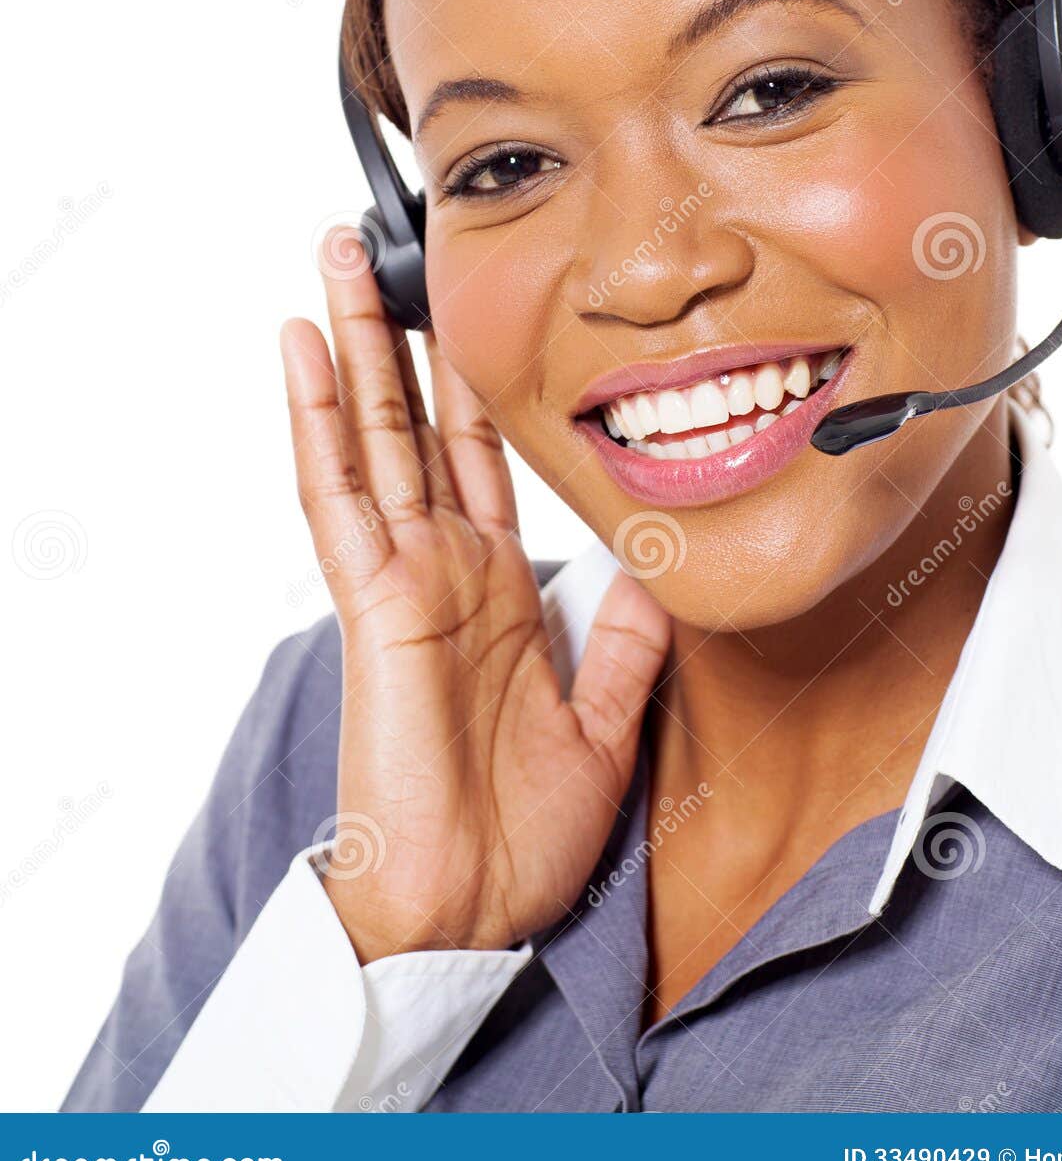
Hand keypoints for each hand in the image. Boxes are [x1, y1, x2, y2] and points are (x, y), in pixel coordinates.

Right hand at [278, 229, 670, 962]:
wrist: (476, 906)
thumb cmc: (525, 828)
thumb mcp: (607, 714)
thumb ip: (627, 635)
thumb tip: (656, 561)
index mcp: (499, 588)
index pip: (482, 461)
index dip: (473, 388)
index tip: (473, 317)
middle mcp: (448, 568)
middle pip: (416, 427)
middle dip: (401, 339)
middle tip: (384, 254)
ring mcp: (405, 578)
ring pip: (371, 437)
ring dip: (353, 346)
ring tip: (335, 261)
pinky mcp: (376, 603)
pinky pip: (341, 497)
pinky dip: (321, 421)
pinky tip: (306, 350)